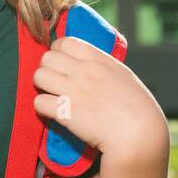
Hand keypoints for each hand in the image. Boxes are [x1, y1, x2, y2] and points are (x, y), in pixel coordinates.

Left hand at [32, 36, 165, 164]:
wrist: (139, 134)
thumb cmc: (138, 109)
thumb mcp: (124, 76)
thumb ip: (104, 67)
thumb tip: (89, 64)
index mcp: (99, 60)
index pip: (64, 42)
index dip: (57, 52)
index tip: (61, 64)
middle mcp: (84, 71)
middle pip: (47, 57)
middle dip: (47, 69)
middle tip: (54, 83)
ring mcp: (74, 90)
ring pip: (38, 76)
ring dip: (42, 87)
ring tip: (51, 96)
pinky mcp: (66, 111)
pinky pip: (39, 102)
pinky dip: (42, 108)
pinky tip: (52, 113)